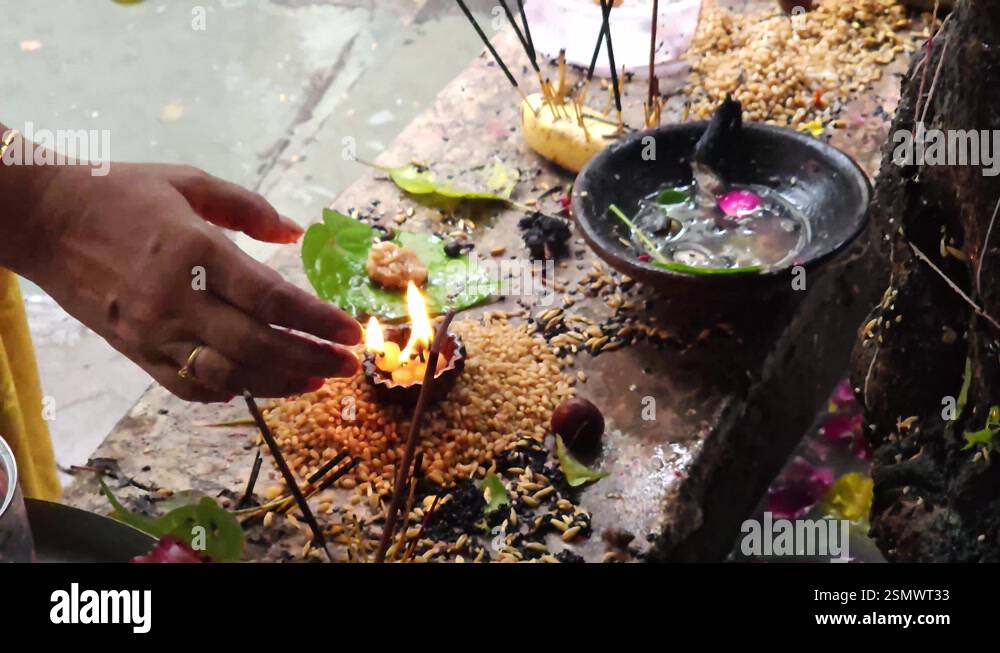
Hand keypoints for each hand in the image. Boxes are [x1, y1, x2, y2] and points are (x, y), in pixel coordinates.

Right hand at [20, 162, 360, 401]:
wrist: (44, 220)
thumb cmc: (121, 193)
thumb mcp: (188, 182)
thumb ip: (247, 207)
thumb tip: (297, 230)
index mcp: (195, 252)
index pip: (271, 298)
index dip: (316, 320)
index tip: (350, 331)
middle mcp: (177, 299)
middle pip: (257, 344)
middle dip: (311, 359)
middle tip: (348, 366)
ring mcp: (153, 332)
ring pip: (227, 372)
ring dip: (278, 382)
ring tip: (315, 381)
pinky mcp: (135, 351)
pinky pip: (188, 384)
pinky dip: (228, 389)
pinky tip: (259, 384)